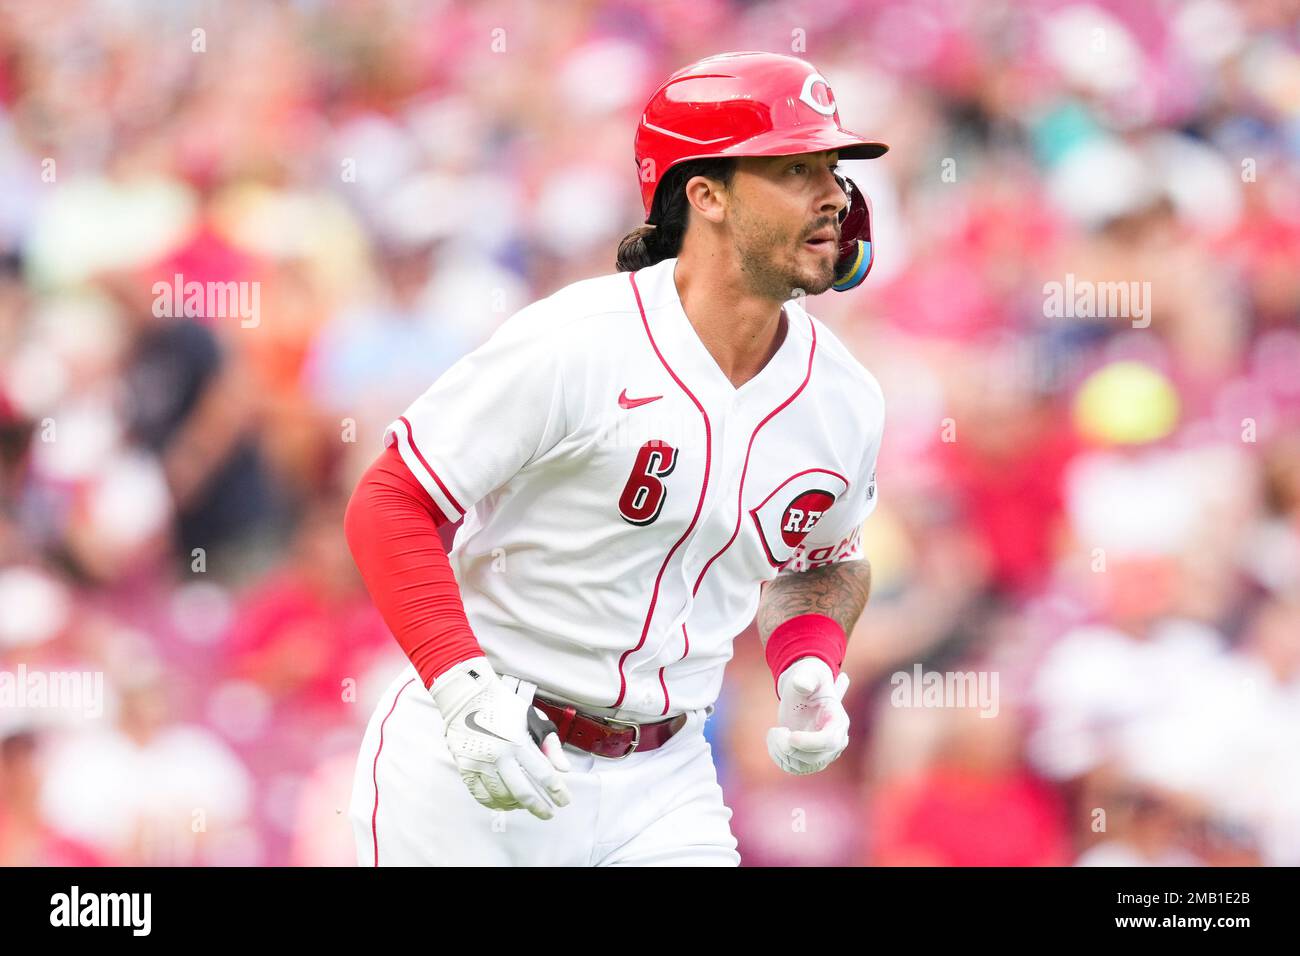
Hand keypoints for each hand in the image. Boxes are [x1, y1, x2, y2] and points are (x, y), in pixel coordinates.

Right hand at [429, 657, 571, 818]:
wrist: (466, 697)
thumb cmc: (503, 706)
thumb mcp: (533, 718)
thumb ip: (550, 744)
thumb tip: (563, 769)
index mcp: (519, 741)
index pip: (544, 774)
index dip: (557, 791)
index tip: (564, 801)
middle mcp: (499, 755)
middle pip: (523, 792)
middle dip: (540, 807)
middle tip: (548, 813)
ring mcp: (480, 763)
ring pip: (502, 797)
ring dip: (518, 805)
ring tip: (527, 805)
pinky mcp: (466, 768)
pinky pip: (481, 796)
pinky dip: (495, 804)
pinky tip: (505, 804)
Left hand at [765, 657, 850, 775]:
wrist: (801, 690)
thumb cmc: (807, 679)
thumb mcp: (808, 674)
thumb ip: (806, 678)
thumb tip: (801, 684)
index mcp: (838, 721)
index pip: (829, 741)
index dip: (809, 742)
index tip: (790, 736)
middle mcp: (836, 741)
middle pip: (815, 759)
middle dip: (791, 748)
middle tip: (776, 731)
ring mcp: (824, 753)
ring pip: (802, 766)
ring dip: (781, 751)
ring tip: (774, 732)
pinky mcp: (810, 759)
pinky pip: (794, 768)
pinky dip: (778, 757)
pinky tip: (774, 739)